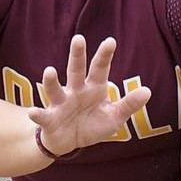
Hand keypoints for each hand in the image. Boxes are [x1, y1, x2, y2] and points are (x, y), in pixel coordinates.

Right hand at [28, 35, 152, 156]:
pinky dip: (37, 114)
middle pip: (76, 70)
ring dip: (51, 81)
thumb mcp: (114, 117)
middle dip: (77, 55)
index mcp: (93, 88)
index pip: (100, 68)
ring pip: (55, 90)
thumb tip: (148, 91)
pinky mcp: (50, 119)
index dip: (104, 55)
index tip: (110, 41)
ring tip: (49, 71)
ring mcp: (60, 104)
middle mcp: (75, 91)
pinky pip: (43, 116)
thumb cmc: (91, 124)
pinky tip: (32, 113)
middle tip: (78, 38)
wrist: (68, 141)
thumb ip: (129, 104)